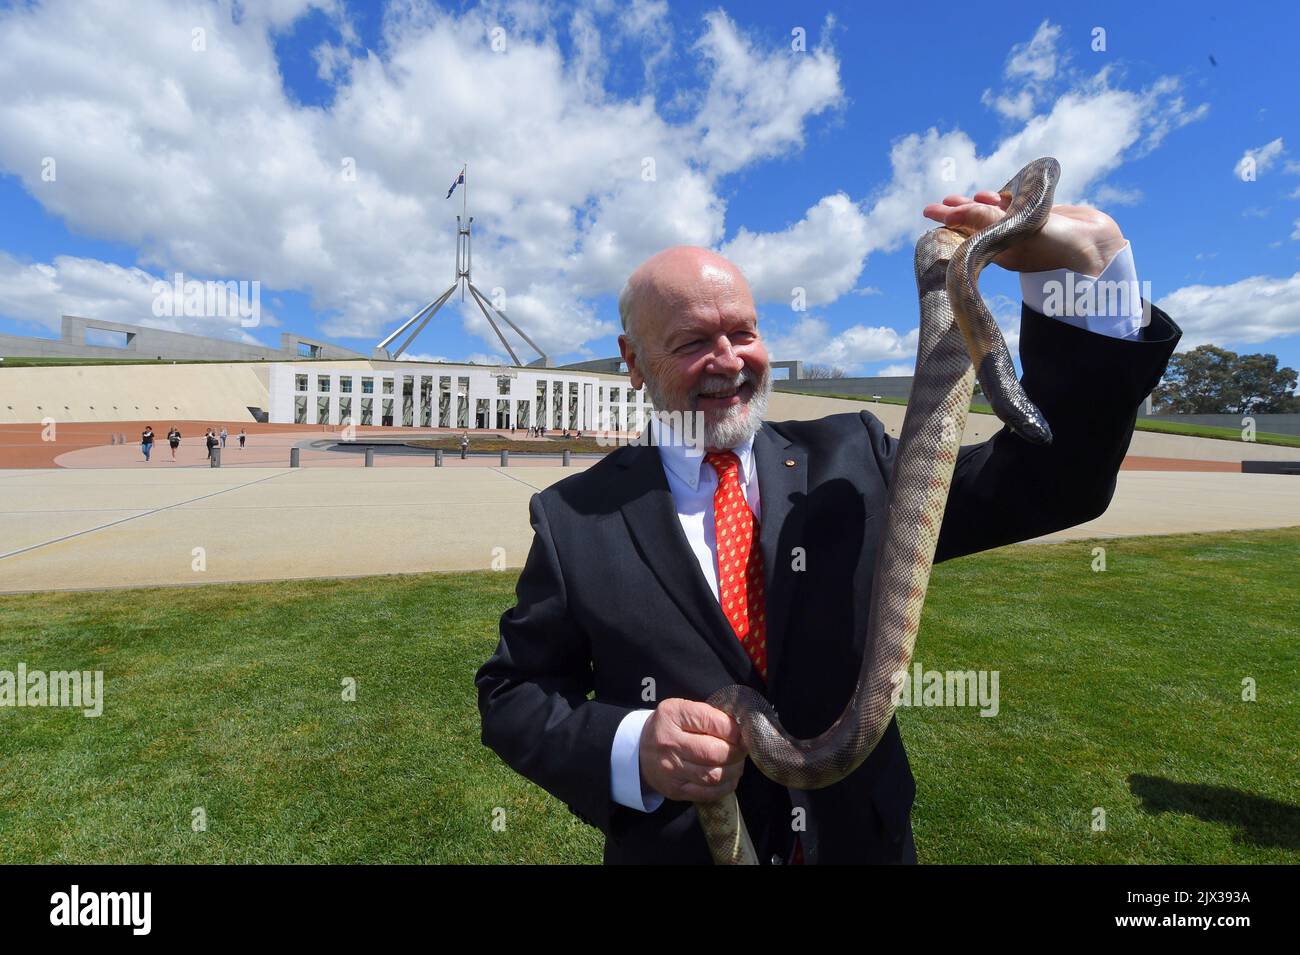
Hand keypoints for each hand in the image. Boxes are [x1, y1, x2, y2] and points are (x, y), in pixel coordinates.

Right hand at [639, 698, 746, 802]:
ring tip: (737, 763)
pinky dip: (725, 786)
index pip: (711, 721)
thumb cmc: (670, 727)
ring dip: (734, 770)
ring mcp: (671, 770)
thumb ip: (709, 716)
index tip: (742, 733)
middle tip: (743, 749)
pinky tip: (728, 777)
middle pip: (714, 752)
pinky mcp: (675, 790)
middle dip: (737, 752)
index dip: (734, 729)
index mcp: (672, 715)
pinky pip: (708, 793)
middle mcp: (669, 743)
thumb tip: (741, 729)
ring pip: (714, 775)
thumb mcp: (682, 710)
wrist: (640, 751)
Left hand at [922, 191, 1126, 276]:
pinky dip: (1001, 199)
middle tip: (936, 205)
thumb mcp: (1019, 231)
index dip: (950, 219)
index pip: (967, 231)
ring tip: (956, 199)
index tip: (929, 212)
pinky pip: (1014, 204)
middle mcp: (1007, 238)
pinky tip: (989, 196)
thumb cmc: (1056, 246)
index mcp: (997, 249)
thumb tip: (957, 211)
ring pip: (993, 212)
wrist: (1097, 246)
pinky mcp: (1039, 214)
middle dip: (957, 211)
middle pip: (976, 221)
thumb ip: (988, 219)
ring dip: (976, 203)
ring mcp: (1023, 226)